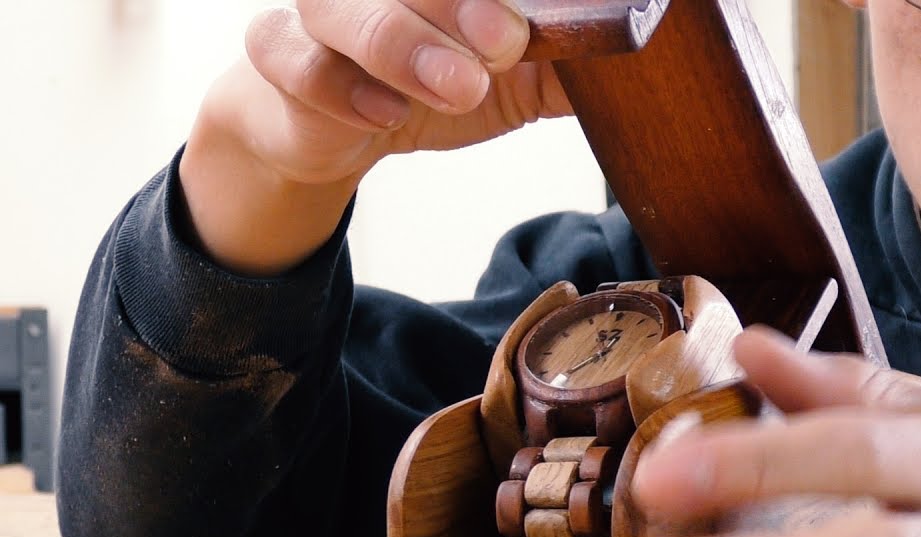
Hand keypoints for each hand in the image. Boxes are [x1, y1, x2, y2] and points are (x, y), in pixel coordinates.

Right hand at [239, 0, 569, 184]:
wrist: (332, 126)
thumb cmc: (425, 82)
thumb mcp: (516, 79)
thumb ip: (563, 69)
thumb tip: (625, 61)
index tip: (523, 27)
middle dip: (459, 4)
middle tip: (506, 45)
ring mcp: (322, 7)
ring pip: (340, 5)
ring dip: (403, 44)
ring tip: (459, 87)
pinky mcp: (280, 54)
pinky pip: (292, 58)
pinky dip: (339, 87)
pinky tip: (385, 114)